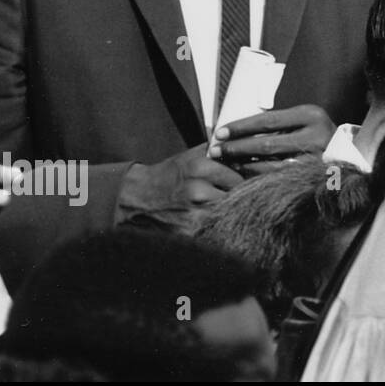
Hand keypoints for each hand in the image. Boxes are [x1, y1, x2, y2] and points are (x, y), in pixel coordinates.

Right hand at [116, 144, 243, 233]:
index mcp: (199, 168)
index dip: (242, 182)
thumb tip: (247, 153)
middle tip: (235, 196)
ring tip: (218, 207)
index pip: (239, 178)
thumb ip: (219, 153)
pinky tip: (208, 218)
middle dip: (237, 198)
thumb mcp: (191, 156)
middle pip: (235, 198)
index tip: (243, 183)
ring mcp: (193, 214)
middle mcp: (197, 191)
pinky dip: (215, 225)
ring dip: (227, 212)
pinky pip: (214, 229)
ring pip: (226, 214)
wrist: (138, 196)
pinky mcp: (188, 232)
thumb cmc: (169, 175)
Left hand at [208, 103, 334, 171]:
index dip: (241, 127)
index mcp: (310, 115)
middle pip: (267, 142)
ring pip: (271, 164)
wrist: (346, 153)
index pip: (268, 120)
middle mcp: (315, 134)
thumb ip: (275, 124)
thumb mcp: (300, 120)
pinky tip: (244, 175)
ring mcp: (316, 157)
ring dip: (244, 164)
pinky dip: (259, 176)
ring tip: (226, 164)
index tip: (220, 132)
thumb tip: (234, 131)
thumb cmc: (314, 133)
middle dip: (237, 147)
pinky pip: (279, 177)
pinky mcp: (313, 175)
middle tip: (215, 151)